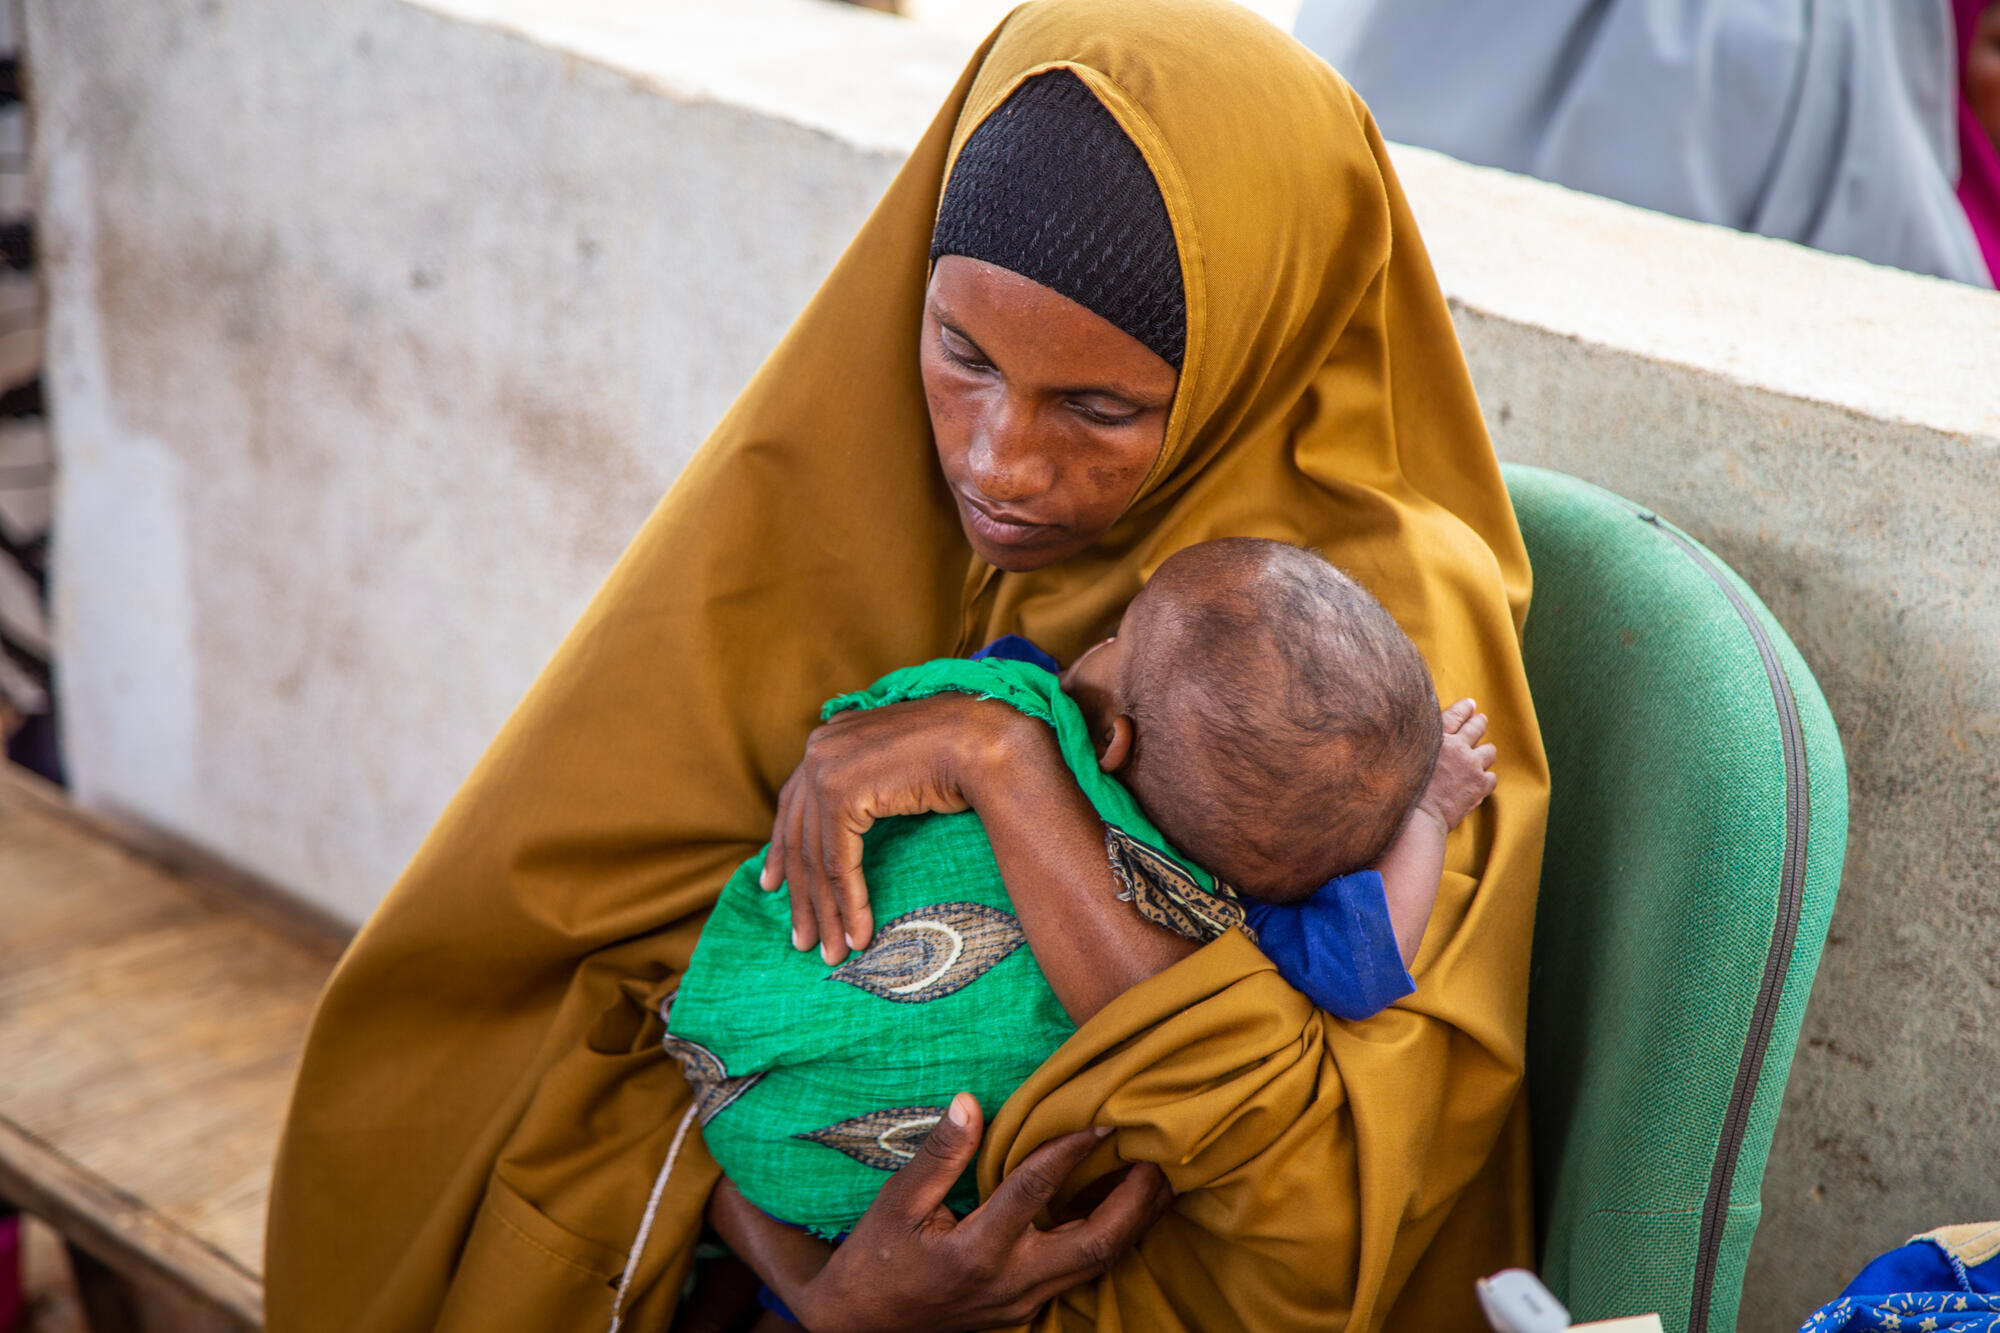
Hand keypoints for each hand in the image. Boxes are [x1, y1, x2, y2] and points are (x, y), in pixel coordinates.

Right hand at [712, 1092, 1173, 1332]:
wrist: (863, 1327)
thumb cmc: (877, 1259)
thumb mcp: (898, 1203)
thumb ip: (940, 1154)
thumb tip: (970, 1102)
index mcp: (977, 1250)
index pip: (1036, 1189)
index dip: (1071, 1149)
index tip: (1103, 1116)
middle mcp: (1011, 1281)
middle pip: (1095, 1243)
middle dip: (1134, 1201)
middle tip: (1162, 1158)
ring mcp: (1023, 1301)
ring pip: (1097, 1265)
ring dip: (1133, 1224)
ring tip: (1160, 1182)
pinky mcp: (1026, 1309)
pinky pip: (1079, 1274)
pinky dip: (1107, 1241)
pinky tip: (1122, 1213)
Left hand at [759, 694, 1041, 963]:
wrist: (983, 741)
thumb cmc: (959, 755)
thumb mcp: (898, 768)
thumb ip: (868, 783)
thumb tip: (854, 818)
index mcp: (829, 736)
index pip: (793, 804)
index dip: (781, 850)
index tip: (774, 885)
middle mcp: (818, 747)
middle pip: (798, 836)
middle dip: (801, 895)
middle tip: (802, 938)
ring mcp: (825, 768)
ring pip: (816, 858)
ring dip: (825, 912)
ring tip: (832, 951)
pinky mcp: (839, 792)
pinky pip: (838, 863)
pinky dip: (848, 904)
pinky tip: (857, 934)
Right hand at [1413, 698, 1496, 831]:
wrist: (1418, 818)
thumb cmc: (1405, 792)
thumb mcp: (1407, 759)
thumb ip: (1419, 747)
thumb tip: (1428, 741)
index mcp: (1436, 738)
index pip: (1455, 715)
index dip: (1465, 708)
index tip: (1471, 704)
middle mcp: (1456, 747)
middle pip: (1477, 727)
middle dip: (1480, 723)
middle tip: (1481, 721)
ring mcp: (1471, 765)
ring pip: (1490, 751)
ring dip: (1485, 754)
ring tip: (1481, 758)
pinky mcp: (1481, 784)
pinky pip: (1492, 777)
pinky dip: (1485, 781)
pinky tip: (1477, 785)